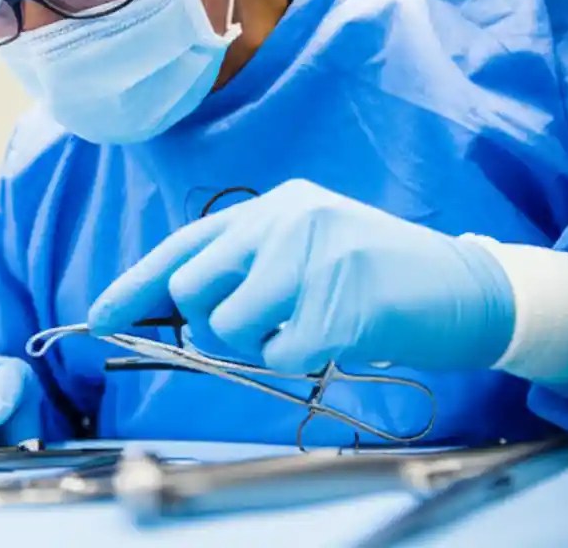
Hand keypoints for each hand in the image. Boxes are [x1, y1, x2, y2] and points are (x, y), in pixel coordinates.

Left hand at [88, 179, 515, 373]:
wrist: (468, 288)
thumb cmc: (376, 278)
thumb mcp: (307, 253)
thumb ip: (248, 271)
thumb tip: (177, 316)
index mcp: (276, 206)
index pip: (185, 246)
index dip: (137, 284)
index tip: (99, 315)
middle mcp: (288, 221)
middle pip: (194, 288)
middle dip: (211, 323)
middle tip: (261, 328)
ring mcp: (315, 257)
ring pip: (229, 326)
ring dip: (260, 346)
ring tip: (309, 326)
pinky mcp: (342, 303)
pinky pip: (280, 356)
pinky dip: (299, 361)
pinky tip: (336, 337)